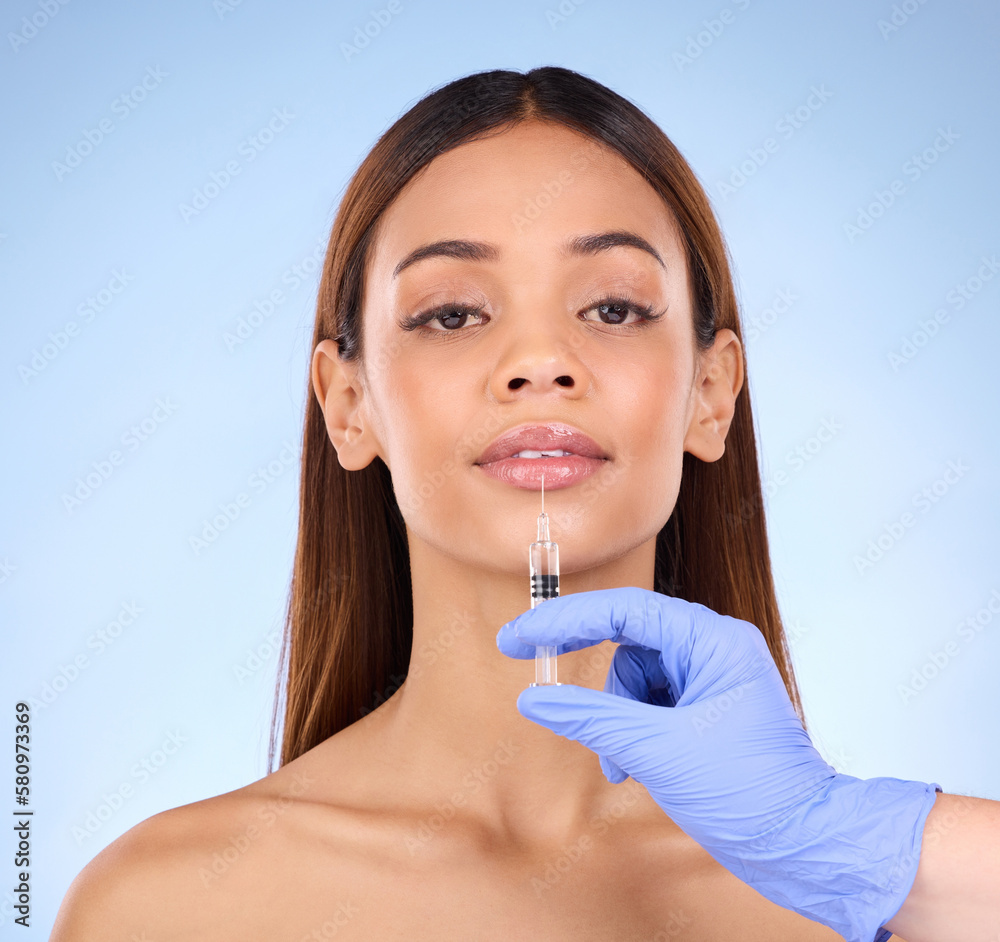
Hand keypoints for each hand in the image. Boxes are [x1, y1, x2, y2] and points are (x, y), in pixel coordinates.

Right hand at [496, 586, 940, 941]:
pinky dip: (631, 735)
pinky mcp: (703, 713)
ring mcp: (708, 683)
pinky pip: (647, 708)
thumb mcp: (657, 750)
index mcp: (712, 641)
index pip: (624, 611)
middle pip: (627, 644)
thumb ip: (591, 718)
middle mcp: (712, 651)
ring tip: (626, 764)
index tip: (519, 637)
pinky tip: (637, 769)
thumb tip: (535, 699)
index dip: (565, 620)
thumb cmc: (753, 793)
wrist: (805, 847)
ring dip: (615, 721)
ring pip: (633, 682)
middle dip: (594, 679)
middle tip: (537, 673)